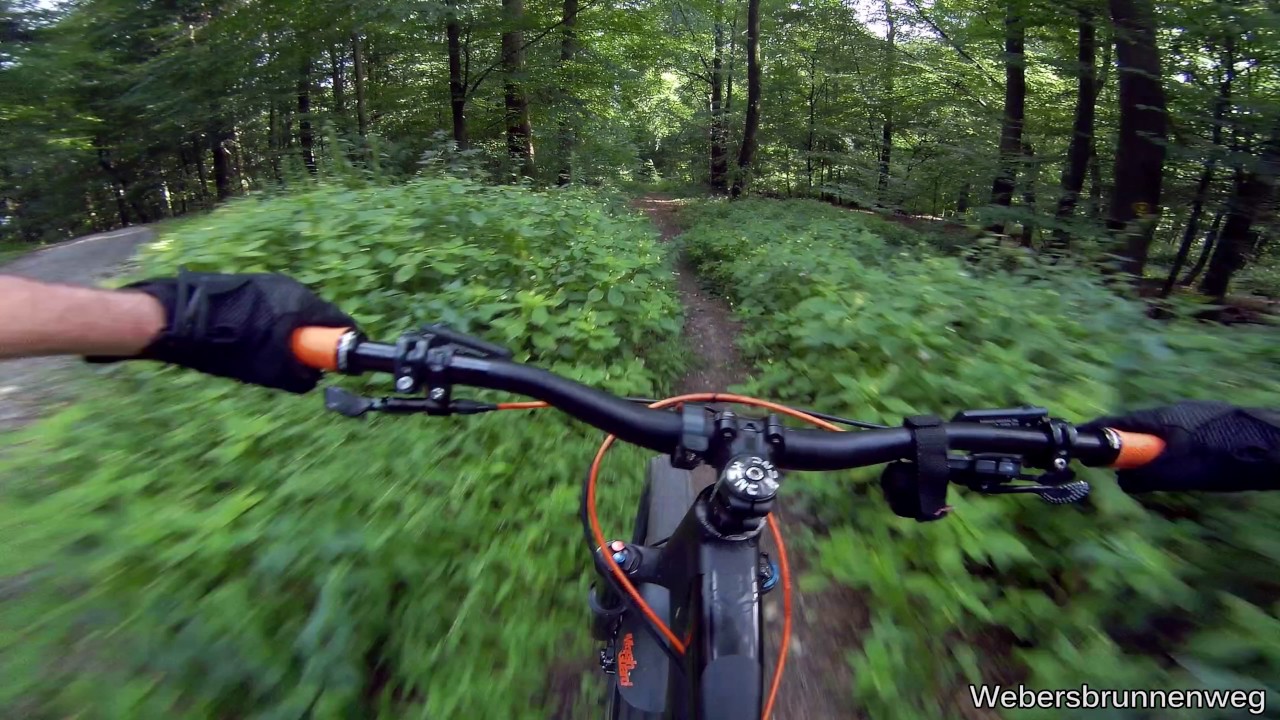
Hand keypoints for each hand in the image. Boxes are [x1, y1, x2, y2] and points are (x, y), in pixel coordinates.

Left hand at [93, 270, 354, 393]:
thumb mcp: (269, 370)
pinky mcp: (245, 283)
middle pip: (315, 314)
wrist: (178, 318)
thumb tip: (313, 377)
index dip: (342, 344)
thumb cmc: (229, 345)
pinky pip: (270, 305)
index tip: (341, 362)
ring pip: (291, 309)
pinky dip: (270, 322)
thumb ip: (299, 376)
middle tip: (304, 361)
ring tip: (271, 352)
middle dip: (314, 339)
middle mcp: (288, 286)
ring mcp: (265, 281)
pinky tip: (248, 338)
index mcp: (300, 303)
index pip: (338, 321)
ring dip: (290, 330)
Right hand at [1085, 401, 1279, 492]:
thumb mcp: (1176, 474)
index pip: (1117, 422)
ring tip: (1153, 471)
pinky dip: (1171, 449)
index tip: (1080, 443)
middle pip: (1138, 427)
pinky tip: (1185, 466)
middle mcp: (1175, 411)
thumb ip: (1143, 477)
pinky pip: (1181, 435)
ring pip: (1162, 432)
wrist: (1273, 446)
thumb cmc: (1221, 457)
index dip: (1097, 433)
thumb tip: (1122, 481)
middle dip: (1125, 446)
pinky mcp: (1214, 424)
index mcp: (1160, 417)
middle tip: (1117, 466)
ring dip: (1151, 450)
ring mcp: (1197, 416)